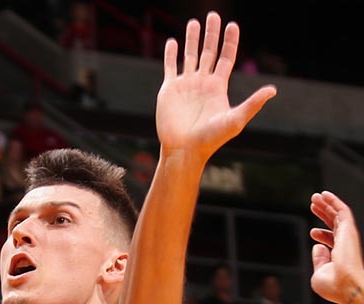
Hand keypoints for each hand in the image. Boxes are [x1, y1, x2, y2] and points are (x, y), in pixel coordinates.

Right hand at [156, 12, 275, 163]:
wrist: (184, 150)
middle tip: (213, 15)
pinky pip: (170, 68)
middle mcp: (202, 83)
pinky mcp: (169, 91)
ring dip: (191, 39)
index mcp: (218, 86)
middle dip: (211, 34)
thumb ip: (253, 104)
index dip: (230, 41)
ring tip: (193, 23)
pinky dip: (171, 55)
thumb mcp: (235, 120)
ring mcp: (185, 85)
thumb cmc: (210, 139)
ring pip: (189, 56)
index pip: (226, 57)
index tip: (232, 25)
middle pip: (209, 52)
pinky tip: (173, 42)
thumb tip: (273, 90)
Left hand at [310, 191, 363, 303]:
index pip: (332, 240)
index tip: (312, 232)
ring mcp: (348, 237)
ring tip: (315, 197)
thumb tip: (317, 247)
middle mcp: (345, 245)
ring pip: (337, 215)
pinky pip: (342, 211)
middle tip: (313, 205)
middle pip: (334, 224)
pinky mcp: (349, 230)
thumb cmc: (334, 286)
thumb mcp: (319, 274)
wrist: (347, 286)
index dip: (322, 234)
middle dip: (324, 214)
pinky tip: (324, 194)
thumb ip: (318, 260)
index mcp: (340, 256)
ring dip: (327, 205)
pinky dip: (333, 202)